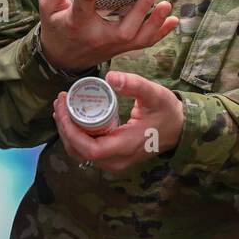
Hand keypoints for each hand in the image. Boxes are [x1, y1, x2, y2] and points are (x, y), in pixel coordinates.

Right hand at [37, 0, 177, 73]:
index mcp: (76, 24)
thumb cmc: (56, 27)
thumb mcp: (48, 6)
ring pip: (138, 39)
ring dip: (155, 23)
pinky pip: (143, 43)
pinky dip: (160, 32)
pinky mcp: (122, 48)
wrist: (62, 59)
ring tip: (167, 4)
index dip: (86, 0)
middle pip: (122, 30)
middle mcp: (97, 38)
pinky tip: (173, 20)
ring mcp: (112, 46)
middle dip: (139, 12)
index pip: (81, 11)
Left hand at [51, 71, 185, 173]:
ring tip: (62, 106)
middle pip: (79, 151)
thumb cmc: (166, 111)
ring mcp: (113, 162)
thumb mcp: (154, 94)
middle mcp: (116, 161)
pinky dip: (75, 135)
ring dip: (67, 131)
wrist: (178, 129)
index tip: (64, 108)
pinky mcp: (112, 158)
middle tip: (60, 100)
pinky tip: (71, 116)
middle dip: (64, 127)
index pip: (90, 149)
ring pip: (80, 153)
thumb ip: (134, 85)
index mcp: (125, 146)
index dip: (71, 131)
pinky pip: (87, 150)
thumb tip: (110, 76)